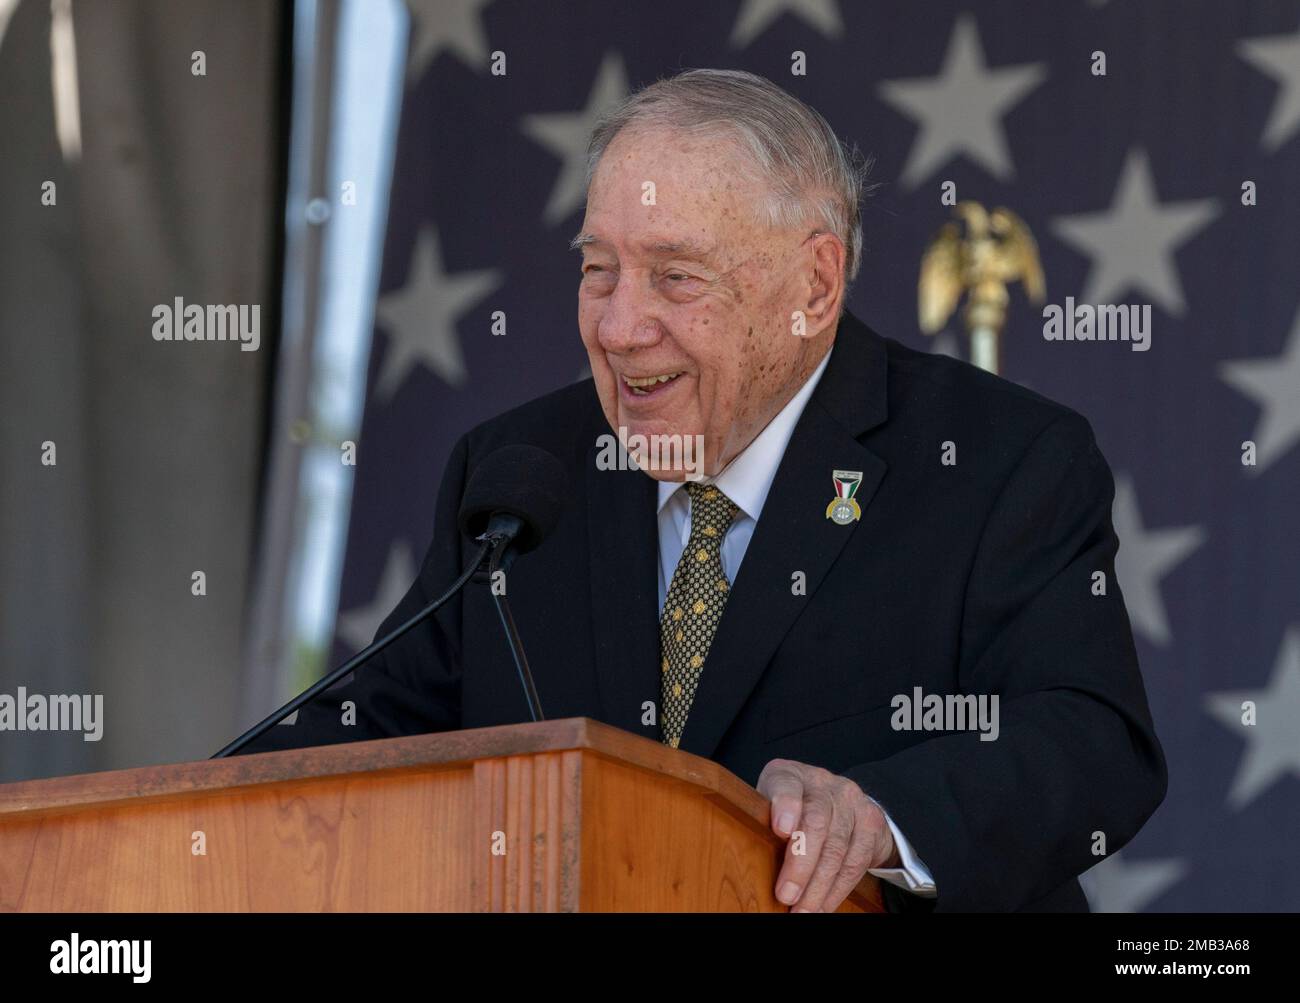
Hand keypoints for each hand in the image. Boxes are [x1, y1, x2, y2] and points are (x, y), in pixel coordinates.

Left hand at [758, 757, 898, 911]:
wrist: (840, 802)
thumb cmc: (793, 811)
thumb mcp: (770, 808)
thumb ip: (762, 825)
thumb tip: (748, 868)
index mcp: (789, 774)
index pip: (786, 784)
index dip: (785, 805)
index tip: (780, 830)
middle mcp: (822, 781)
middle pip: (816, 821)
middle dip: (801, 865)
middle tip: (786, 896)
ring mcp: (850, 799)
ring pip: (837, 847)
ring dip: (819, 886)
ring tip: (803, 911)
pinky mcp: (871, 821)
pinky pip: (856, 861)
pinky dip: (838, 889)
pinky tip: (823, 905)